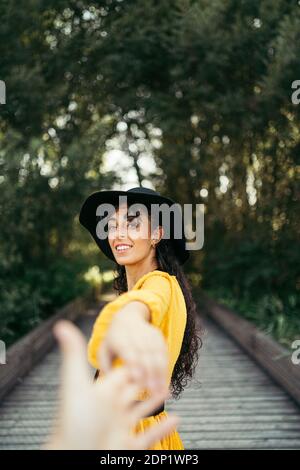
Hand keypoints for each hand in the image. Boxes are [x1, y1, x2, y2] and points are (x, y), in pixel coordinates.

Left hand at [44, 320, 177, 449]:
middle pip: (133, 390)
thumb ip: (73, 354)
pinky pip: (149, 436)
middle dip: (149, 379)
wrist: (73, 457)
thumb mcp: (75, 383)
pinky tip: (176, 420)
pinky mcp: (127, 446)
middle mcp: (111, 410)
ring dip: (157, 400)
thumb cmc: (72, 422)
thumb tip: (60, 325)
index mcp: (102, 394)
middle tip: (163, 371)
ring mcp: (120, 428)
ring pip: (142, 411)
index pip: (123, 373)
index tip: (147, 353)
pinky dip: (164, 428)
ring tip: (170, 390)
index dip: (136, 363)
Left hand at [99, 302, 168, 392]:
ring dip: (161, 372)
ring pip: (157, 354)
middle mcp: (135, 335)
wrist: (127, 317)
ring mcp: (148, 334)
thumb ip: (106, 366)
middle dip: (151, 373)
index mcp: (120, 339)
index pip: (129, 353)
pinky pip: (164, 351)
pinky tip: (165, 380)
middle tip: (153, 391)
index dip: (135, 366)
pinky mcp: (158, 336)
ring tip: (161, 390)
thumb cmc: (114, 340)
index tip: (139, 382)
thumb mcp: (104, 350)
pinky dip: (166, 366)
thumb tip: (111, 382)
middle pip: (145, 355)